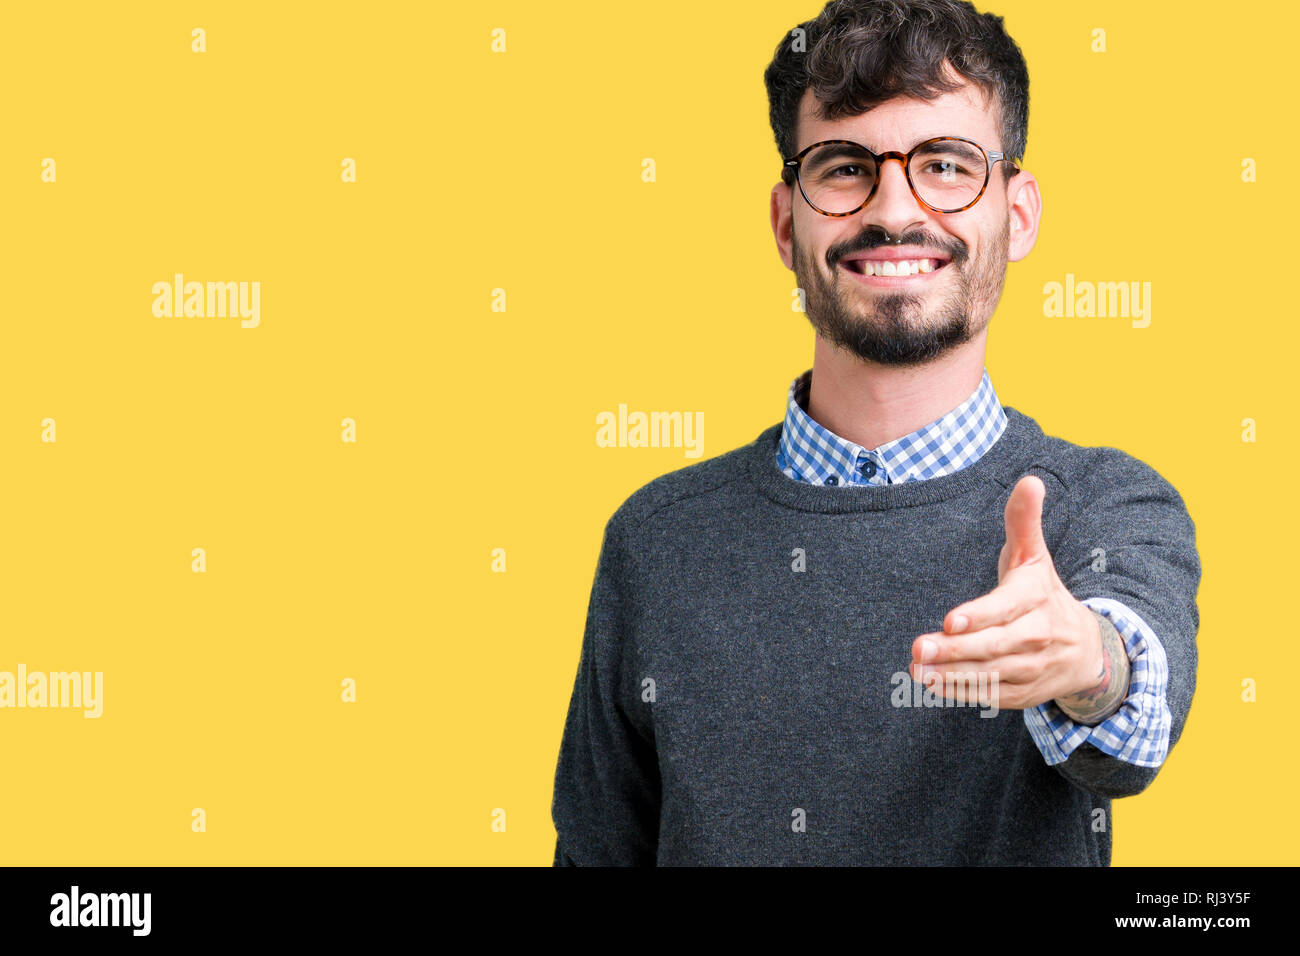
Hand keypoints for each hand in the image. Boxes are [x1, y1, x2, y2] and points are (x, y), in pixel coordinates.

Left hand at [909, 474, 1126, 714]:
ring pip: (990, 674)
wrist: (1086, 649)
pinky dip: (961, 693)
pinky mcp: (1022, 693)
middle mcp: (1037, 636)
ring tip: (918, 670)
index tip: (950, 620)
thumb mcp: (1034, 556)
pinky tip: (932, 685)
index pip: (1006, 609)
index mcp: (1036, 599)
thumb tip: (1030, 480)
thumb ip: (1023, 521)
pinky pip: (990, 694)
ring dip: (952, 675)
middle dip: (956, 650)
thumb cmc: (1044, 593)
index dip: (979, 616)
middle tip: (920, 648)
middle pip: (994, 646)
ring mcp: (1030, 668)